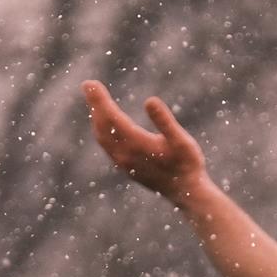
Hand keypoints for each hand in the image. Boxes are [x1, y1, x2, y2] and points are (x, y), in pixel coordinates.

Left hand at [82, 80, 207, 200]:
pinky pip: (107, 146)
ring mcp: (124, 163)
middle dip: (95, 105)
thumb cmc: (188, 164)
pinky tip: (105, 125)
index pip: (111, 117)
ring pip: (102, 137)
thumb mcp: (181, 140)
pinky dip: (102, 131)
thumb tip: (149, 100)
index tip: (90, 83)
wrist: (186, 193)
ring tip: (95, 102)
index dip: (99, 100)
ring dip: (97, 118)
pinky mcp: (126, 168)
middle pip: (102, 125)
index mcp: (136, 144)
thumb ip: (164, 121)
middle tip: (88, 85)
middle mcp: (125, 154)